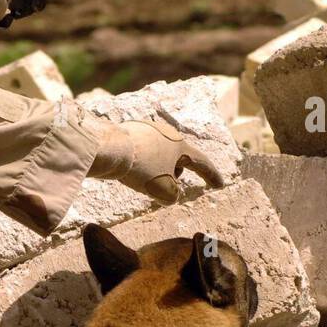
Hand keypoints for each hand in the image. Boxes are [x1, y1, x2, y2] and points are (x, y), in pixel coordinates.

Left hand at [88, 117, 224, 202]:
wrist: (107, 148)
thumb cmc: (139, 168)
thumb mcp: (163, 190)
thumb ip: (173, 196)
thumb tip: (171, 193)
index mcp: (179, 145)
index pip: (201, 163)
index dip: (211, 176)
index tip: (219, 185)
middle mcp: (166, 134)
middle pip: (176, 161)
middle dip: (172, 176)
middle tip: (161, 187)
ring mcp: (146, 131)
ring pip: (157, 159)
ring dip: (153, 172)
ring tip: (139, 178)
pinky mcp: (129, 133)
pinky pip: (140, 154)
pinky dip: (138, 166)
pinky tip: (126, 170)